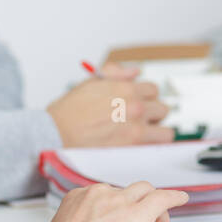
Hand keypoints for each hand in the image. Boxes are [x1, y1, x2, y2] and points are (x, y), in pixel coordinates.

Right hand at [47, 61, 174, 146]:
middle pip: (162, 109)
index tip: (139, 103)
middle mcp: (135, 108)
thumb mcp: (90, 82)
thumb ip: (116, 73)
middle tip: (140, 121)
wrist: (55, 135)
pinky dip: (153, 148)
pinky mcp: (133, 150)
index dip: (145, 96)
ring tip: (144, 136)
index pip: (153, 89)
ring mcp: (137, 130)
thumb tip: (134, 71)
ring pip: (166, 131)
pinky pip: (157, 149)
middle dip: (152, 114)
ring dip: (157, 132)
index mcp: (126, 89)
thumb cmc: (68, 112)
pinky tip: (142, 148)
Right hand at [50, 180, 188, 221]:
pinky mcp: (138, 211)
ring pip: (144, 193)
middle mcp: (100, 193)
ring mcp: (120, 200)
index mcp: (79, 198)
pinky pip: (161, 198)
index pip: (105, 196)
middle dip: (136, 207)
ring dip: (151, 211)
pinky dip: (173, 198)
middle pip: (127, 192)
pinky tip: (181, 199)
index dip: (117, 209)